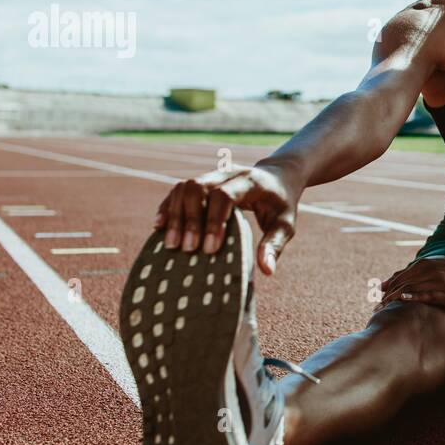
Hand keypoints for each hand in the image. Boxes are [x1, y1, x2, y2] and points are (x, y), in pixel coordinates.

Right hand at [153, 162, 298, 275]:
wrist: (277, 177)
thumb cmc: (281, 205)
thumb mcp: (285, 224)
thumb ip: (275, 244)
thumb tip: (266, 271)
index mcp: (250, 181)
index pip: (225, 195)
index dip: (214, 221)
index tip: (210, 249)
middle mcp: (227, 173)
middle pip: (198, 187)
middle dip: (190, 219)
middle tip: (187, 250)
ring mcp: (212, 175)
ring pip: (184, 187)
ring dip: (175, 214)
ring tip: (171, 244)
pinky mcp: (202, 181)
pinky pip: (177, 190)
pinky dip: (167, 207)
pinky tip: (159, 226)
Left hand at [377, 256, 444, 309]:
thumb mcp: (439, 269)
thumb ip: (422, 273)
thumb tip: (406, 282)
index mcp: (425, 265)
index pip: (400, 276)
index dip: (387, 286)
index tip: (377, 296)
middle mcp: (428, 271)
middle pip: (401, 282)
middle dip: (386, 294)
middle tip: (375, 307)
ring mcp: (436, 281)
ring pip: (409, 287)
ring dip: (393, 297)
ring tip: (382, 307)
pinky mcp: (444, 292)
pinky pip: (425, 294)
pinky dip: (411, 295)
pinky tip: (401, 299)